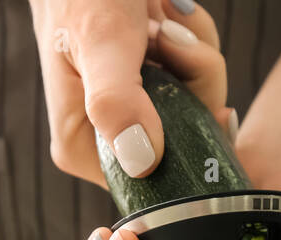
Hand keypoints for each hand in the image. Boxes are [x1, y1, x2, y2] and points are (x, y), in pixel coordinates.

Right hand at [30, 0, 229, 185]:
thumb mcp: (100, 41)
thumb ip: (116, 103)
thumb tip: (142, 163)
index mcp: (83, 147)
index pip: (157, 181)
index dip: (190, 146)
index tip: (195, 99)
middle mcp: (110, 136)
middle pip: (186, 140)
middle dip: (194, 83)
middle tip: (169, 37)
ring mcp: (135, 106)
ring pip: (196, 102)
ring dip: (194, 51)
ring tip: (161, 15)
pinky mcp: (152, 79)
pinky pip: (195, 73)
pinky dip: (193, 38)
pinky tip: (165, 12)